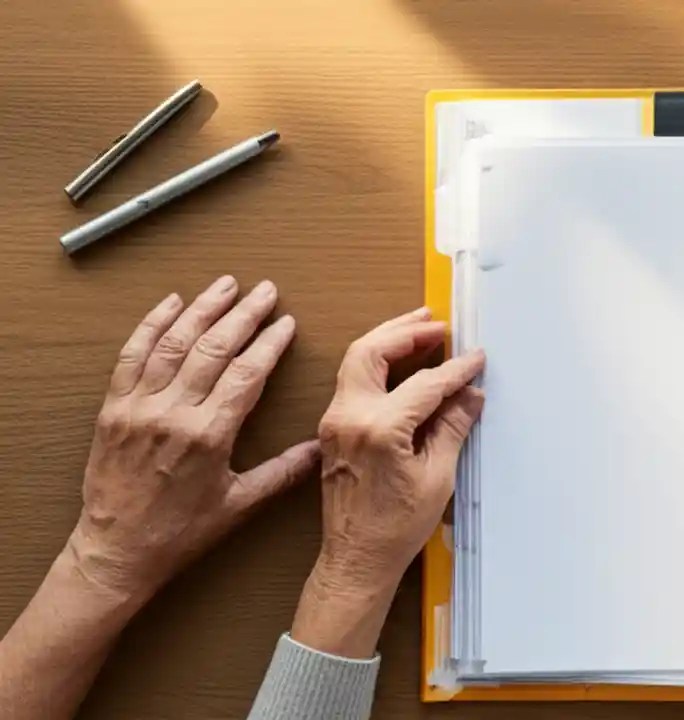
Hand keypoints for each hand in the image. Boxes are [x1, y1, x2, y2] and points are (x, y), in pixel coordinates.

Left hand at [67, 276, 319, 605]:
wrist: (117, 551)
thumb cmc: (179, 533)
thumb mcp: (240, 505)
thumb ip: (283, 472)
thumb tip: (320, 447)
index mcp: (208, 436)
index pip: (245, 374)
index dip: (269, 343)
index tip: (286, 323)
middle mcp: (172, 414)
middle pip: (213, 349)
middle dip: (243, 314)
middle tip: (265, 291)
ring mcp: (139, 407)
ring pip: (174, 343)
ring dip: (202, 308)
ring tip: (226, 284)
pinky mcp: (113, 409)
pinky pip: (131, 355)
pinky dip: (151, 325)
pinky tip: (171, 304)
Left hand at [290, 308, 484, 656]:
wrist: (355, 560)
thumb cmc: (394, 529)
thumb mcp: (437, 477)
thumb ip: (452, 427)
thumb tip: (470, 395)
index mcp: (378, 429)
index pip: (424, 384)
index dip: (456, 370)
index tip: (477, 359)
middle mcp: (349, 417)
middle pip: (371, 351)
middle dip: (405, 331)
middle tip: (437, 324)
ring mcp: (334, 421)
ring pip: (356, 361)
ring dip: (386, 339)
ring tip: (418, 327)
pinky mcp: (331, 429)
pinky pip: (352, 381)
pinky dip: (376, 363)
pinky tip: (399, 362)